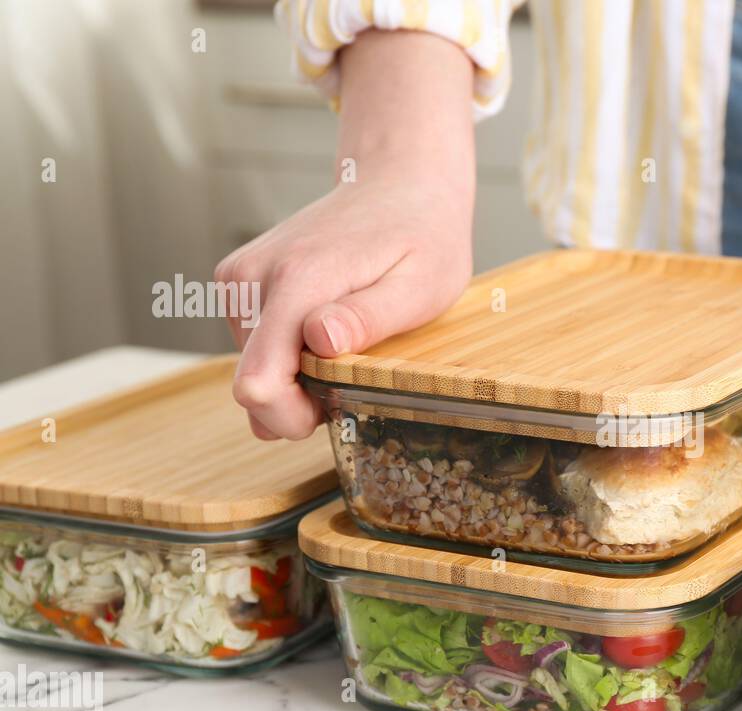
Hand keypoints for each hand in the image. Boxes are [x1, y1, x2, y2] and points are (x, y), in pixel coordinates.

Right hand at [217, 174, 470, 438]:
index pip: (258, 384)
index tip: (336, 406)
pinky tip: (325, 329)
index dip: (294, 417)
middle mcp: (252, 277)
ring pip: (254, 370)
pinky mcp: (238, 281)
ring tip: (347, 340)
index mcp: (297, 281)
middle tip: (356, 368)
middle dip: (301, 400)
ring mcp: (239, 278)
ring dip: (298, 376)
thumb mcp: (421, 286)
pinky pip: (255, 347)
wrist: (398, 181)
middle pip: (252, 386)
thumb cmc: (421, 235)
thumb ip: (368, 317)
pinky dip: (288, 354)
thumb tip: (318, 340)